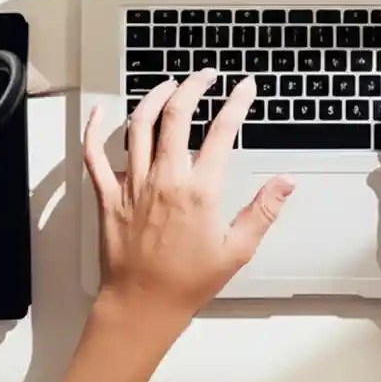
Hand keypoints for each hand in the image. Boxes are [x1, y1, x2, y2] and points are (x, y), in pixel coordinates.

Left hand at [83, 68, 294, 324]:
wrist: (142, 305)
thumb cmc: (187, 282)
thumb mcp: (237, 249)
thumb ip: (263, 211)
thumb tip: (286, 182)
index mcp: (199, 191)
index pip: (223, 132)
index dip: (237, 102)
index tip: (244, 87)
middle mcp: (165, 180)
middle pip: (177, 115)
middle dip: (194, 86)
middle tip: (206, 75)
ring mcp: (133, 185)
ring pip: (140, 125)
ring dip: (155, 97)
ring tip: (169, 84)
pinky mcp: (108, 195)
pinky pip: (95, 154)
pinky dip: (95, 129)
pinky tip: (100, 112)